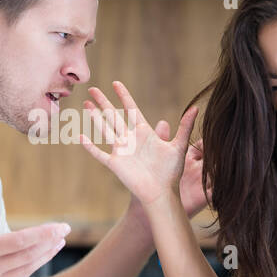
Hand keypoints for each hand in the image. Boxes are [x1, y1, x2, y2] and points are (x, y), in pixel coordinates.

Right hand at [0, 185, 69, 276]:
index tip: (60, 226)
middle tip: (66, 229)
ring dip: (45, 255)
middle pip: (28, 255)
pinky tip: (41, 257)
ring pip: (26, 268)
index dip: (42, 233)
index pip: (18, 242)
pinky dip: (32, 267)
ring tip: (59, 242)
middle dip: (49, 241)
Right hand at [79, 80, 198, 208]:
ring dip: (95, 117)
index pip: (131, 109)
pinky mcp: (115, 163)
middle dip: (103, 102)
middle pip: (113, 116)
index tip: (116, 83)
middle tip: (92, 89)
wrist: (161, 193)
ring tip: (86, 104)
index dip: (123, 96)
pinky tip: (79, 136)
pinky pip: (99, 153)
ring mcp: (121, 151)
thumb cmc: (171, 172)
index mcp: (143, 132)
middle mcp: (130, 139)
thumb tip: (196, 108)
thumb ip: (185, 126)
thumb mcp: (178, 146)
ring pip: (104, 129)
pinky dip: (89, 146)